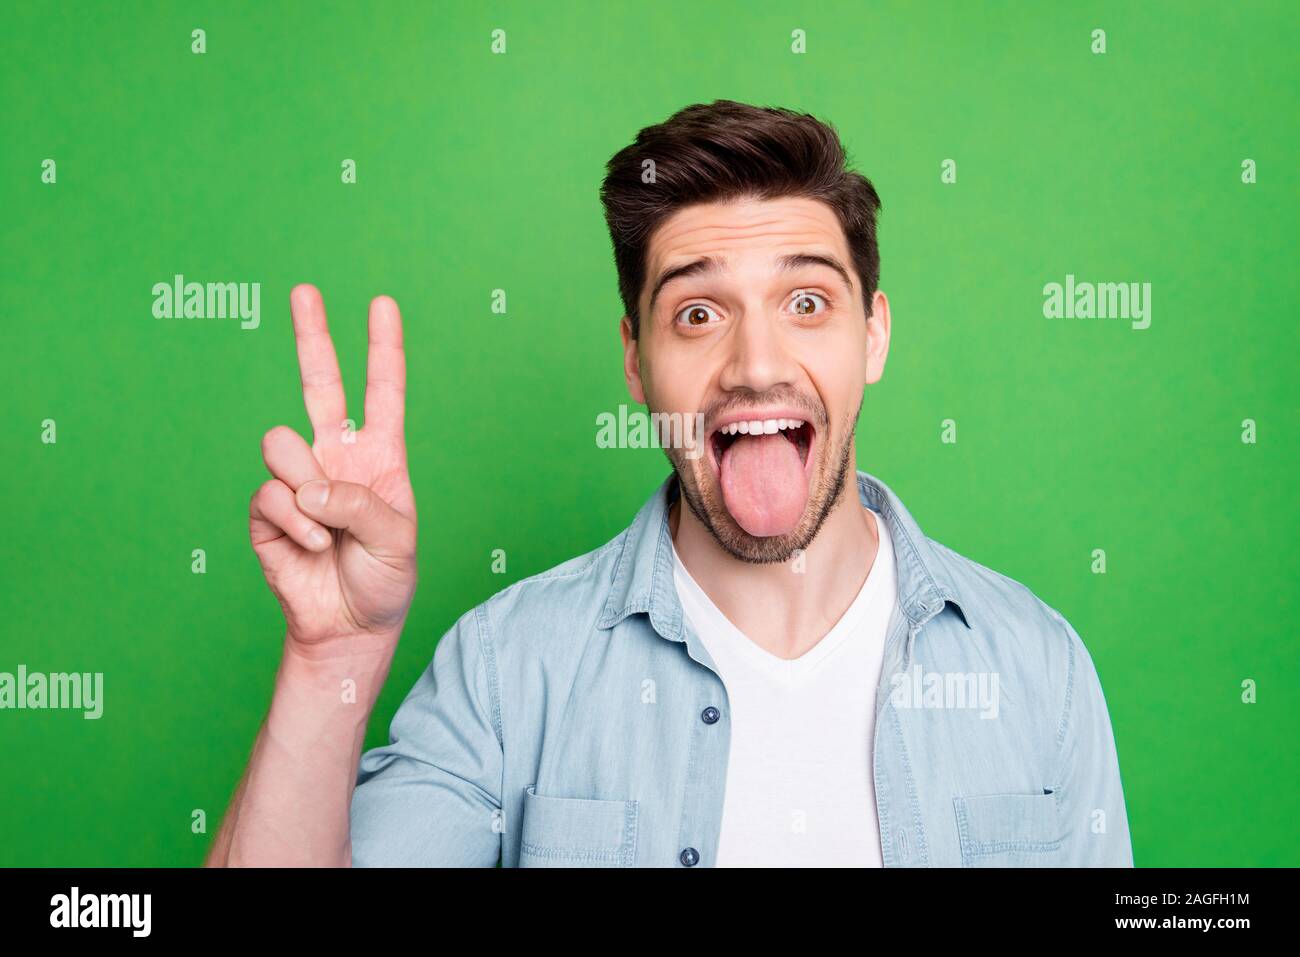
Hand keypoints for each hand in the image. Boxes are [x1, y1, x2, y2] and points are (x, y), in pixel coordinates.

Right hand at [249, 284, 416, 654]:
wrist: (349, 628)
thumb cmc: (385, 580)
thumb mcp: (397, 540)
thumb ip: (360, 503)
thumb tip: (308, 485)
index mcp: (379, 457)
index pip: (382, 393)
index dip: (383, 350)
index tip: (382, 304)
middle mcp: (336, 458)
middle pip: (319, 385)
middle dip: (312, 336)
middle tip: (304, 291)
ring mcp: (299, 481)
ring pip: (281, 444)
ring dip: (307, 487)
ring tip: (329, 528)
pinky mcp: (267, 512)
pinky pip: (269, 493)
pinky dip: (295, 522)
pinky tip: (313, 545)